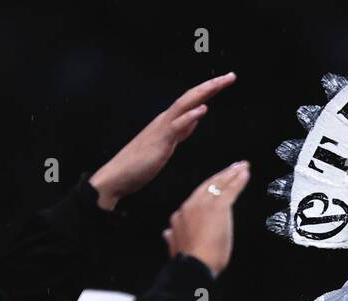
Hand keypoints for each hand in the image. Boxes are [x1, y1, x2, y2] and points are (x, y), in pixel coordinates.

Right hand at [89, 72, 235, 208]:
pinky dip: (190, 116)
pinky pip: (176, 127)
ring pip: (184, 105)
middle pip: (191, 97)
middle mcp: (165, 120)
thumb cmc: (138, 164)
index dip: (208, 90)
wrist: (117, 176)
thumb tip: (194, 121)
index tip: (225, 81)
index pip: (192, 101)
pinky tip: (203, 109)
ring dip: (203, 93)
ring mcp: (162, 129)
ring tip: (219, 83)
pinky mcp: (159, 142)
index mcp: (168, 122)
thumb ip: (180, 132)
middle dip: (211, 86)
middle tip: (231, 76)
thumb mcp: (167, 145)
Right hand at [163, 160, 249, 276]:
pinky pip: (230, 190)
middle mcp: (190, 206)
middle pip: (207, 185)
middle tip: (233, 167)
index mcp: (180, 216)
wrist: (193, 266)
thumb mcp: (176, 248)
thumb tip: (167, 233)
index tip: (216, 183)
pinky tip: (245, 173)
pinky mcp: (218, 207)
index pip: (196, 197)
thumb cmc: (188, 261)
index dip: (208, 189)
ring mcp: (204, 204)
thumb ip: (172, 238)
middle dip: (221, 175)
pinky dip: (239, 180)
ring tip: (242, 166)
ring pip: (218, 184)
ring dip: (231, 173)